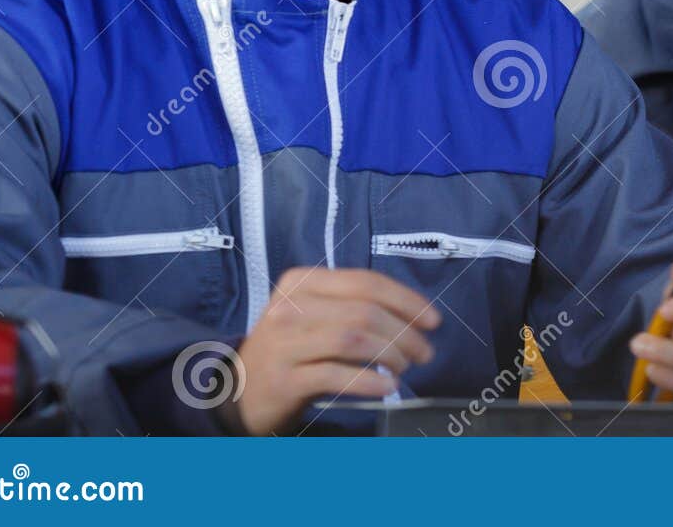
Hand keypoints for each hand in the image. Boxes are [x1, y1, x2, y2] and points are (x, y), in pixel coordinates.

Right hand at [231, 266, 440, 434]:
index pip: (366, 282)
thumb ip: (355, 307)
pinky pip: (338, 375)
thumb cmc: (290, 349)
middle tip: (424, 353)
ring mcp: (284, 343)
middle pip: (364, 311)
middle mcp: (290, 306)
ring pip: (354, 340)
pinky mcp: (284, 379)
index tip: (433, 321)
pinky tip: (387, 387)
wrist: (238, 391)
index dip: (407, 300)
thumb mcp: (314, 316)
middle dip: (405, 333)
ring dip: (392, 355)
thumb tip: (416, 316)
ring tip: (405, 368)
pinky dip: (371, 381)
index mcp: (302, 281)